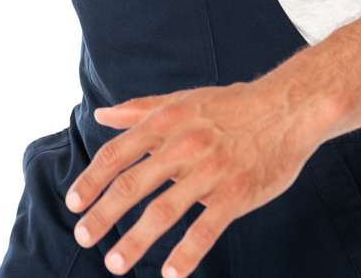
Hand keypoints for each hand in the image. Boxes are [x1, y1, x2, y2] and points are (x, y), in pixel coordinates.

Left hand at [66, 80, 330, 276]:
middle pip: (132, 186)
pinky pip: (206, 229)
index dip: (91, 181)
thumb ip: (139, 110)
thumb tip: (101, 115)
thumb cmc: (230, 107)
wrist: (286, 110)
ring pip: (163, 212)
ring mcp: (209, 172)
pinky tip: (170, 273)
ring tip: (115, 263)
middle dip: (103, 215)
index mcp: (164, 123)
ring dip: (135, 241)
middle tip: (82, 238)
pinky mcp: (236, 194)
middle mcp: (182, 147)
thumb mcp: (180, 101)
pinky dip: (186, 253)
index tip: (73, 204)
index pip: (117, 155)